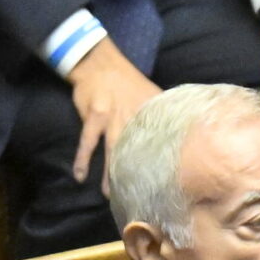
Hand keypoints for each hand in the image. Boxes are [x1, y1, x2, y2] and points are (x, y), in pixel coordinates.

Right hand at [65, 39, 161, 184]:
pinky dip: (82, 159)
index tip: (167, 182)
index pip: (162, 140)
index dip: (164, 161)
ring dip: (111, 173)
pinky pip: (87, 142)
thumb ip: (164, 114)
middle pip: (138, 150)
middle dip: (138, 174)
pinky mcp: (94, 116)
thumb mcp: (152, 94)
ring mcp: (114, 117)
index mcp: (153, 113)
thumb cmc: (128, 82)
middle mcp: (136, 117)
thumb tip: (180, 133)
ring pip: (113, 151)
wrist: (101, 64)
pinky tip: (79, 175)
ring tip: (110, 195)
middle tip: (139, 195)